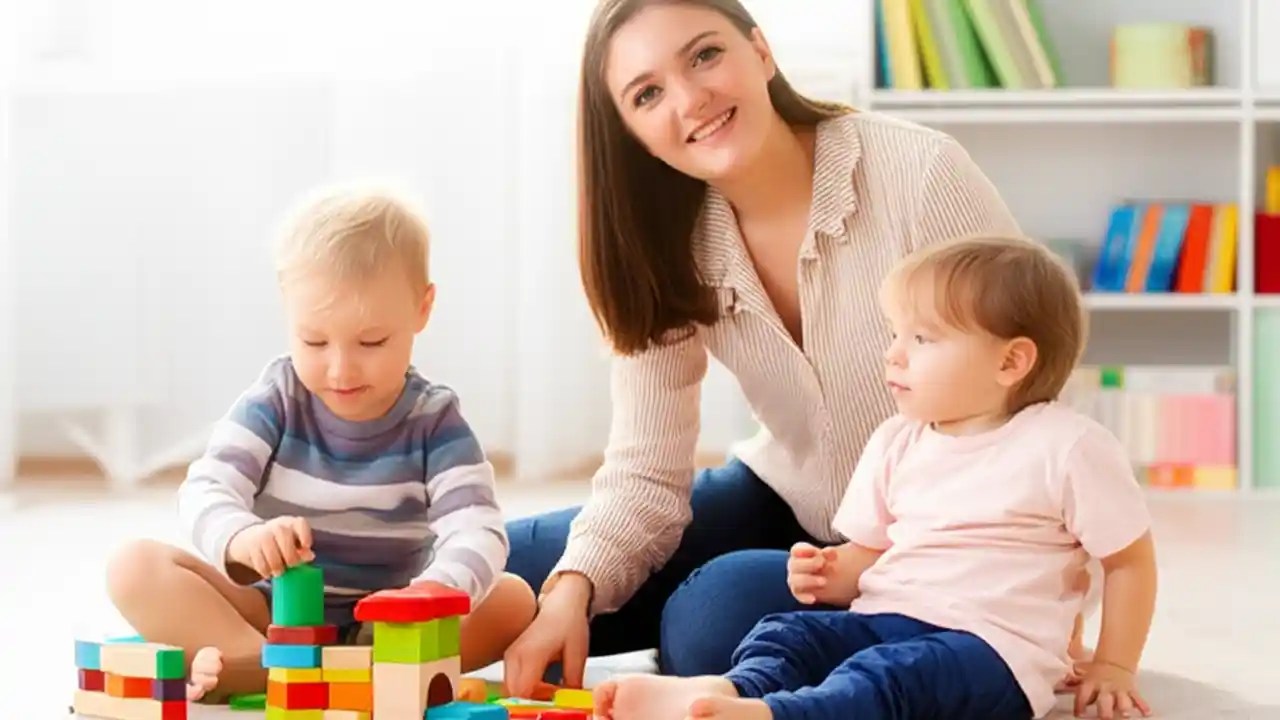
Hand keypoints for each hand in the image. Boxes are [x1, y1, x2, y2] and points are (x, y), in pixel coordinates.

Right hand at [227, 516, 314, 579]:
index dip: (304, 534)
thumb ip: (303, 550)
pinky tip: (268, 573)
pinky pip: (258, 559)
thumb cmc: (282, 544)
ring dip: (276, 564)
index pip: (300, 523)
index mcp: (293, 524)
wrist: (254, 539)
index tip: (306, 546)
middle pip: (283, 534)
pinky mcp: (251, 545)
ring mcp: (263, 534)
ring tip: (279, 572)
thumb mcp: (294, 544)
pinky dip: (264, 569)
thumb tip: (310, 556)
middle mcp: (278, 526)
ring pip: (269, 547)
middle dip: (289, 553)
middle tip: (291, 565)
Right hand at [502, 574, 590, 698]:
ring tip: (550, 686)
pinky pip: (512, 680)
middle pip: (514, 692)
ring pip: (511, 687)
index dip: (539, 700)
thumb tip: (569, 700)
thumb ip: (572, 681)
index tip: (555, 697)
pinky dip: (524, 686)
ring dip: (528, 693)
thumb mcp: (577, 654)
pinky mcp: (510, 656)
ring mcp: (510, 655)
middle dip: (532, 699)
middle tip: (553, 694)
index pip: (524, 691)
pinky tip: (542, 680)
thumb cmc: (569, 622)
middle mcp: (515, 655)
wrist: (562, 601)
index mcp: (531, 653)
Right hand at [787, 542, 839, 604]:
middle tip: (822, 563)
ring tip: (824, 581)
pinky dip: (804, 597)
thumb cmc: (827, 562)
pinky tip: (813, 599)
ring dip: (808, 580)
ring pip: (794, 581)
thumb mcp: (830, 556)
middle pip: (794, 565)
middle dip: (809, 564)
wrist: (830, 578)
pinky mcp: (799, 592)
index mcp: (799, 553)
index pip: (796, 550)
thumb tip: (829, 552)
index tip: (817, 552)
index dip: (805, 550)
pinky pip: (798, 595)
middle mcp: (794, 566)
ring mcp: (795, 580)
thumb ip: (830, 553)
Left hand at [1073, 661, 1151, 717]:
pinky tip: (1146, 713)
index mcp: (1091, 684)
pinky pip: (1138, 698)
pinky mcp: (1131, 691)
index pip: (1084, 695)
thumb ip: (1077, 685)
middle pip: (1105, 701)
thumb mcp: (1084, 676)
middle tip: (1105, 718)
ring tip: (1124, 714)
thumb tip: (1063, 684)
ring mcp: (1119, 690)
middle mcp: (1105, 688)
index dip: (1080, 705)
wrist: (1115, 661)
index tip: (1079, 714)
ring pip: (1123, 700)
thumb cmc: (1097, 672)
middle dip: (1105, 711)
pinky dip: (1143, 706)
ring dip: (1123, 708)